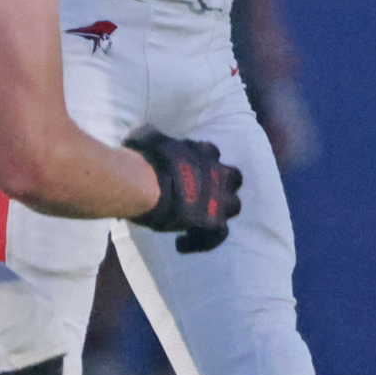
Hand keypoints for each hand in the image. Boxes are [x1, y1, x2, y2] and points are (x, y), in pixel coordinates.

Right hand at [126, 125, 243, 251]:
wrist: (145, 183)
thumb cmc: (144, 159)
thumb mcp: (148, 139)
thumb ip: (150, 135)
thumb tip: (141, 129)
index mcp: (202, 151)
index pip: (210, 154)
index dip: (201, 165)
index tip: (187, 175)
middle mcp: (216, 172)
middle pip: (233, 178)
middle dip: (221, 187)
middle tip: (201, 198)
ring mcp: (218, 196)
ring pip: (234, 205)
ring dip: (217, 212)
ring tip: (196, 222)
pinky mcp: (214, 220)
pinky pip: (218, 235)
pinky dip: (201, 241)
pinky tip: (181, 245)